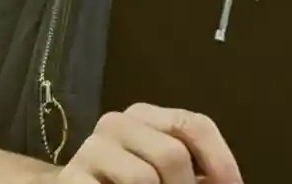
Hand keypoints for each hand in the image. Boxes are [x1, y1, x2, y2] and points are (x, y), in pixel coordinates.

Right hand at [51, 103, 243, 183]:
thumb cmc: (127, 182)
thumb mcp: (166, 171)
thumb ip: (196, 172)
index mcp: (146, 115)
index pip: (195, 125)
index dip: (221, 161)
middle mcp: (117, 123)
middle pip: (172, 154)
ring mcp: (91, 149)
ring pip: (143, 177)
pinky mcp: (70, 178)